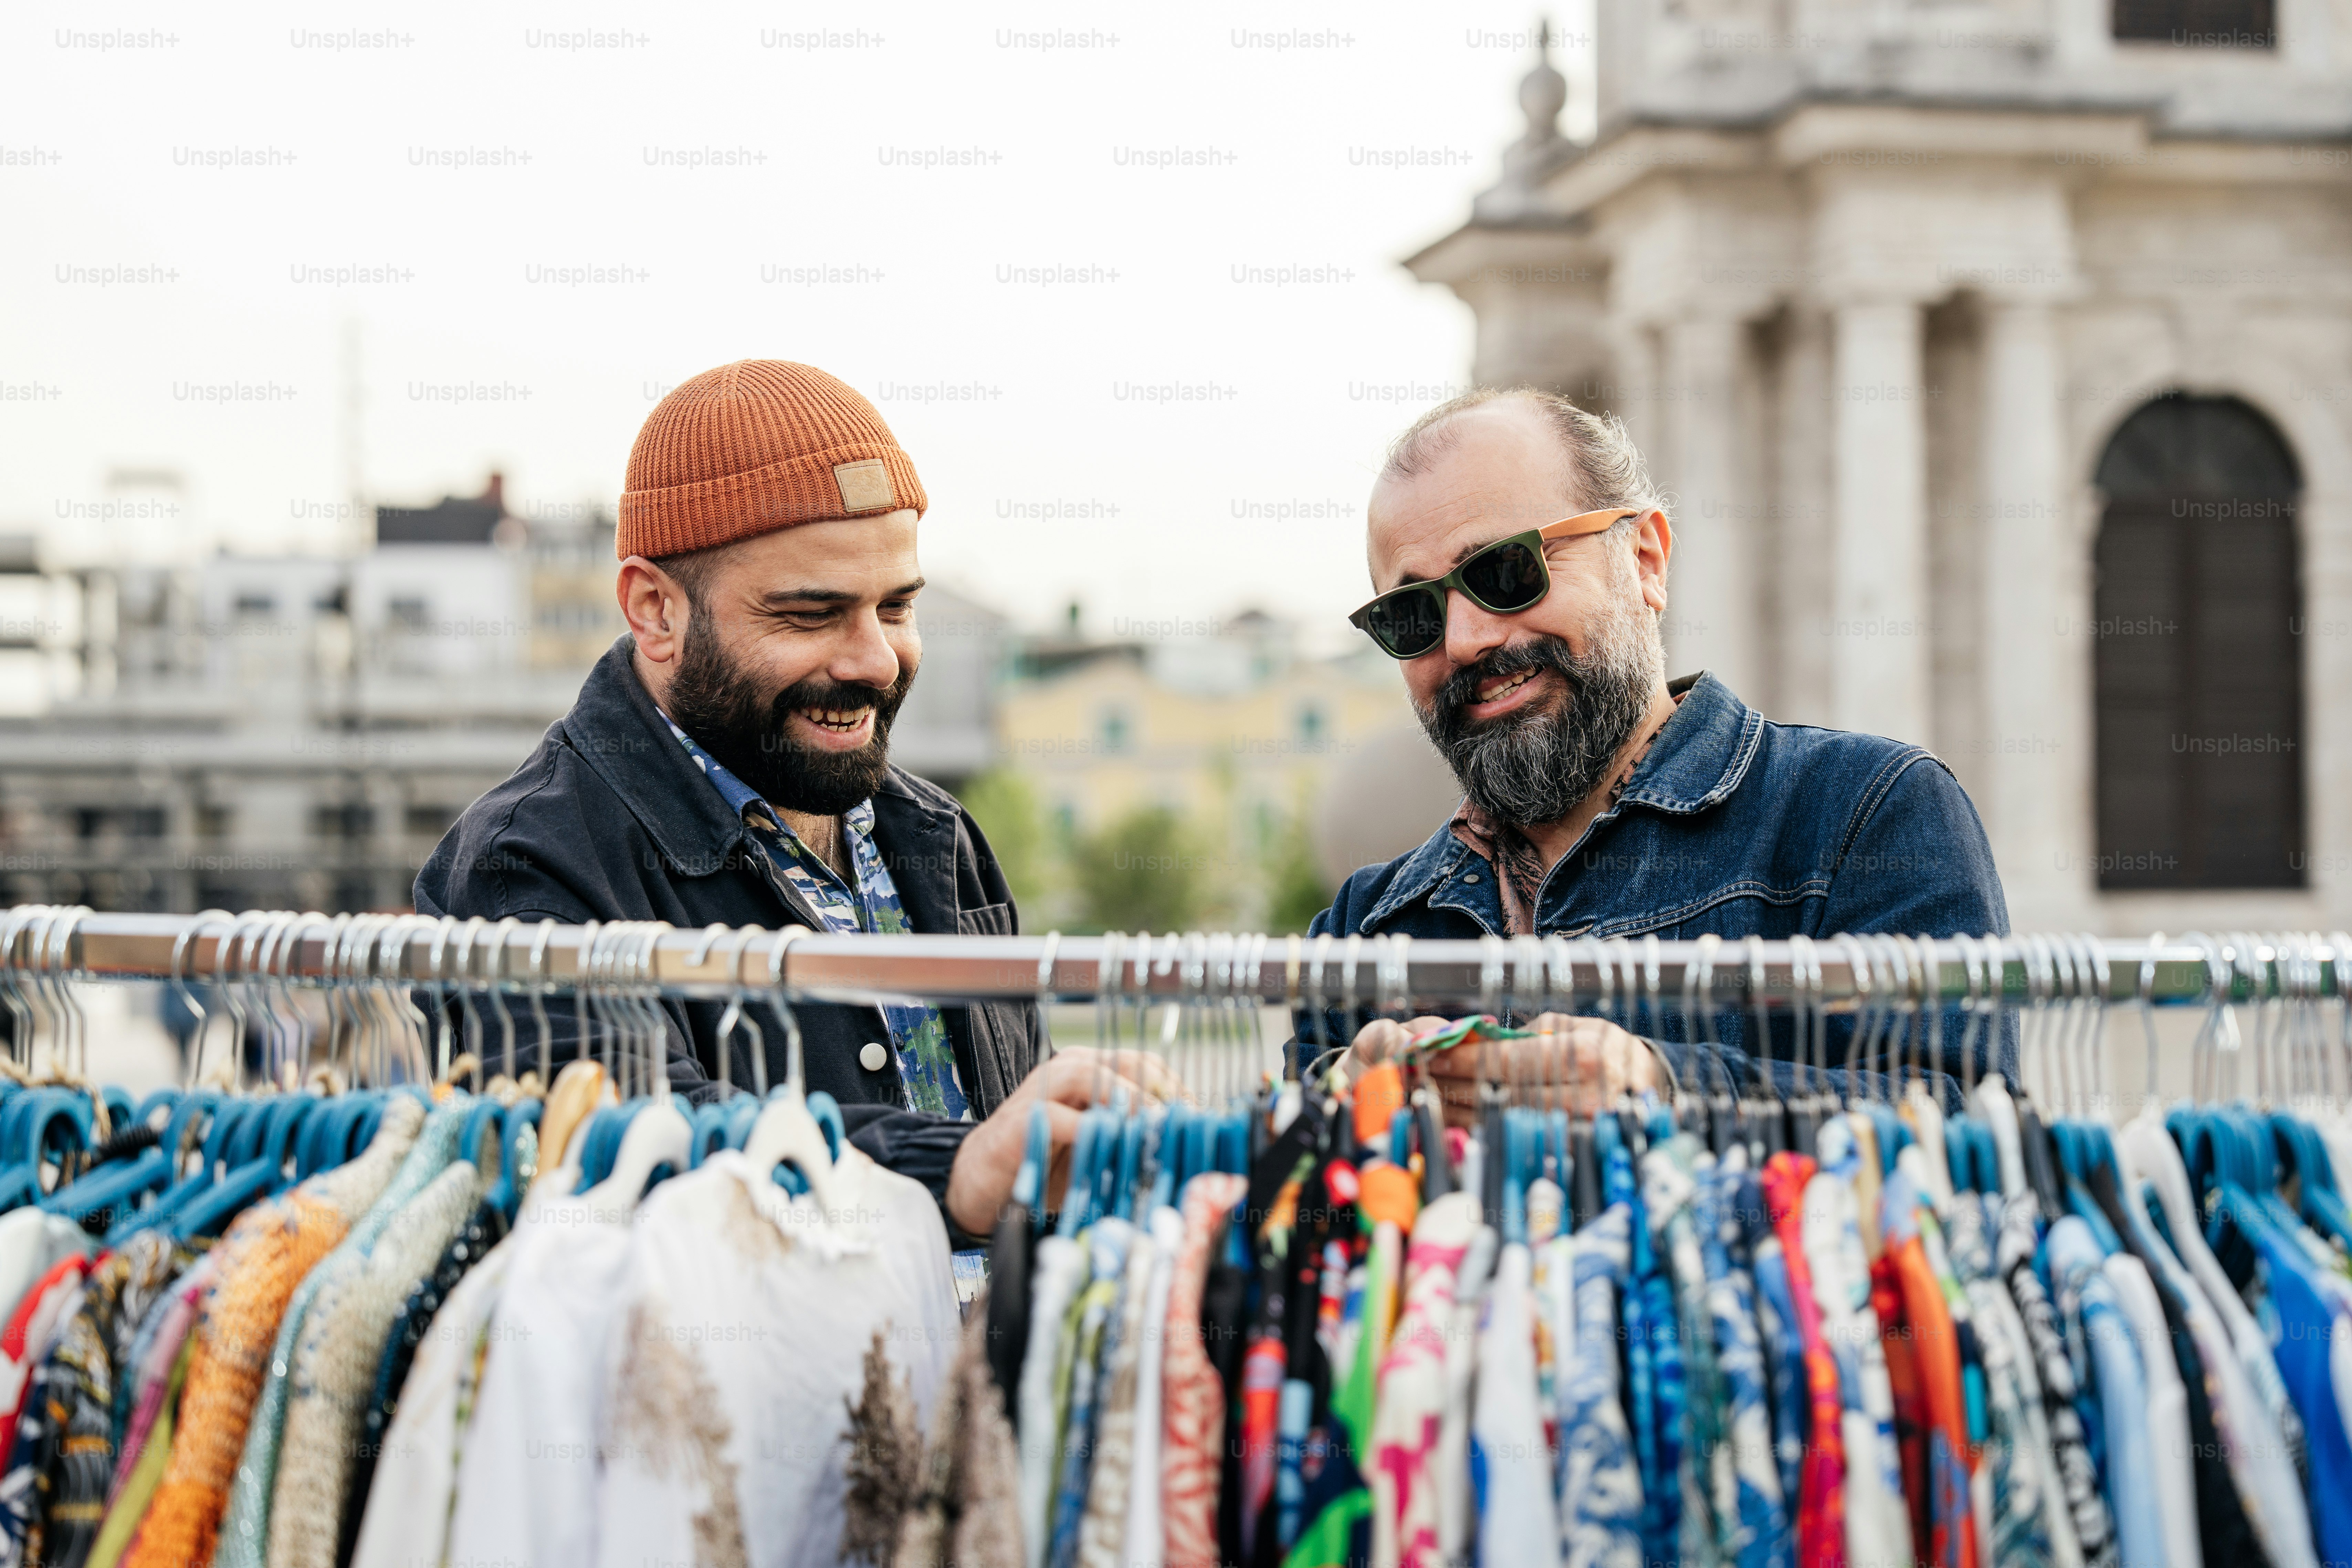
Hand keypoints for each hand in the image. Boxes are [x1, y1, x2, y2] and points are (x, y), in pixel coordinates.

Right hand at [944, 1047, 1185, 1235]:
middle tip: (1186, 1125)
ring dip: (1131, 1101)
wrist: (983, 1183)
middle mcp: (1068, 1071)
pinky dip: (1090, 1129)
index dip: (1177, 1088)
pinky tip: (1113, 1146)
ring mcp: (1043, 1091)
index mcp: (1091, 1072)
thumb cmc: (1047, 1164)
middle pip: (1127, 1062)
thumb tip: (1184, 1146)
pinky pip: (1061, 1115)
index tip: (1201, 1120)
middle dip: (1163, 1091)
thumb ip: (1131, 1136)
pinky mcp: (1023, 1119)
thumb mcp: (1099, 1146)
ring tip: (1155, 1129)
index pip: (1146, 1064)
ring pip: (1094, 1075)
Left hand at [1339, 1013, 1660, 1127]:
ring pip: (1501, 1122)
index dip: (1460, 1057)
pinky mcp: (1571, 1158)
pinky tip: (1452, 1123)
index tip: (1426, 1052)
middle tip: (1412, 1074)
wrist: (1651, 1092)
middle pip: (1497, 1093)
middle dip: (1449, 1083)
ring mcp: (1578, 1133)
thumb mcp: (1577, 1026)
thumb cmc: (1608, 1051)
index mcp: (1585, 1056)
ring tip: (1421, 1096)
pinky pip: (1513, 1146)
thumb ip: (1530, 1032)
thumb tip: (1478, 1037)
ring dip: (1456, 1110)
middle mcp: (1584, 1098)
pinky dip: (1480, 1134)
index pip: (1505, 1059)